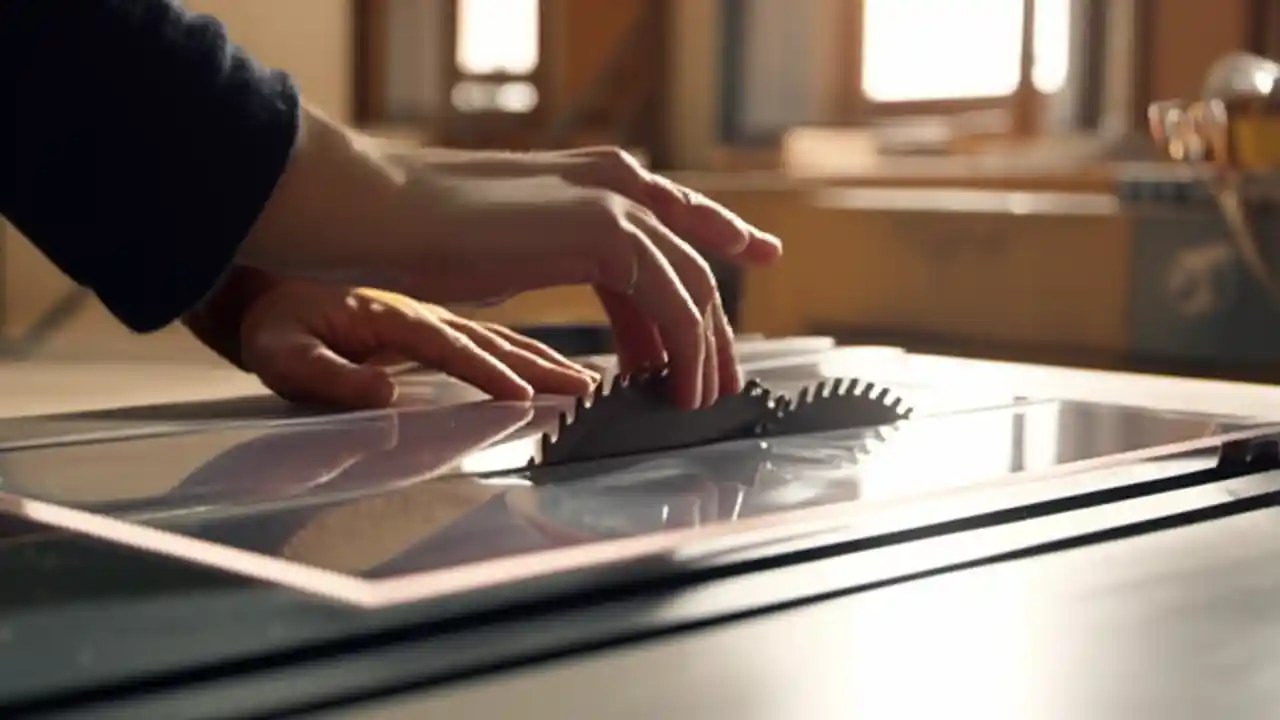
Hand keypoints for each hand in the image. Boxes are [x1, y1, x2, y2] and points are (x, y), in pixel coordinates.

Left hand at [237, 281, 597, 408]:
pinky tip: (564, 368)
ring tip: (593, 384)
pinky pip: (500, 341)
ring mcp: (439, 316)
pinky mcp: (442, 325)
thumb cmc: (273, 322)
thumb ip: (324, 374)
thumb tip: (381, 395)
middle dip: (546, 366)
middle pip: (497, 340)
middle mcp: (427, 312)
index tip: (524, 397)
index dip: (483, 372)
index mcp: (391, 315)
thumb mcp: (280, 351)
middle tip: (592, 390)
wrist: (266, 278)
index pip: (447, 346)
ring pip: (509, 339)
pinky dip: (536, 354)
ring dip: (552, 361)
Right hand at [238, 106, 783, 409]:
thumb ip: (573, 259)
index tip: (759, 252)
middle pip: (691, 265)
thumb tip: (604, 301)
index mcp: (598, 176)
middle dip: (714, 328)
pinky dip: (680, 352)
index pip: (678, 218)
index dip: (723, 235)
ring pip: (690, 289)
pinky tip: (672, 389)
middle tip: (720, 380)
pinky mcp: (607, 232)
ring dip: (700, 352)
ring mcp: (615, 202)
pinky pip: (670, 305)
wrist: (388, 214)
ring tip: (696, 402)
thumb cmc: (432, 235)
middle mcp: (618, 183)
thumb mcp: (521, 247)